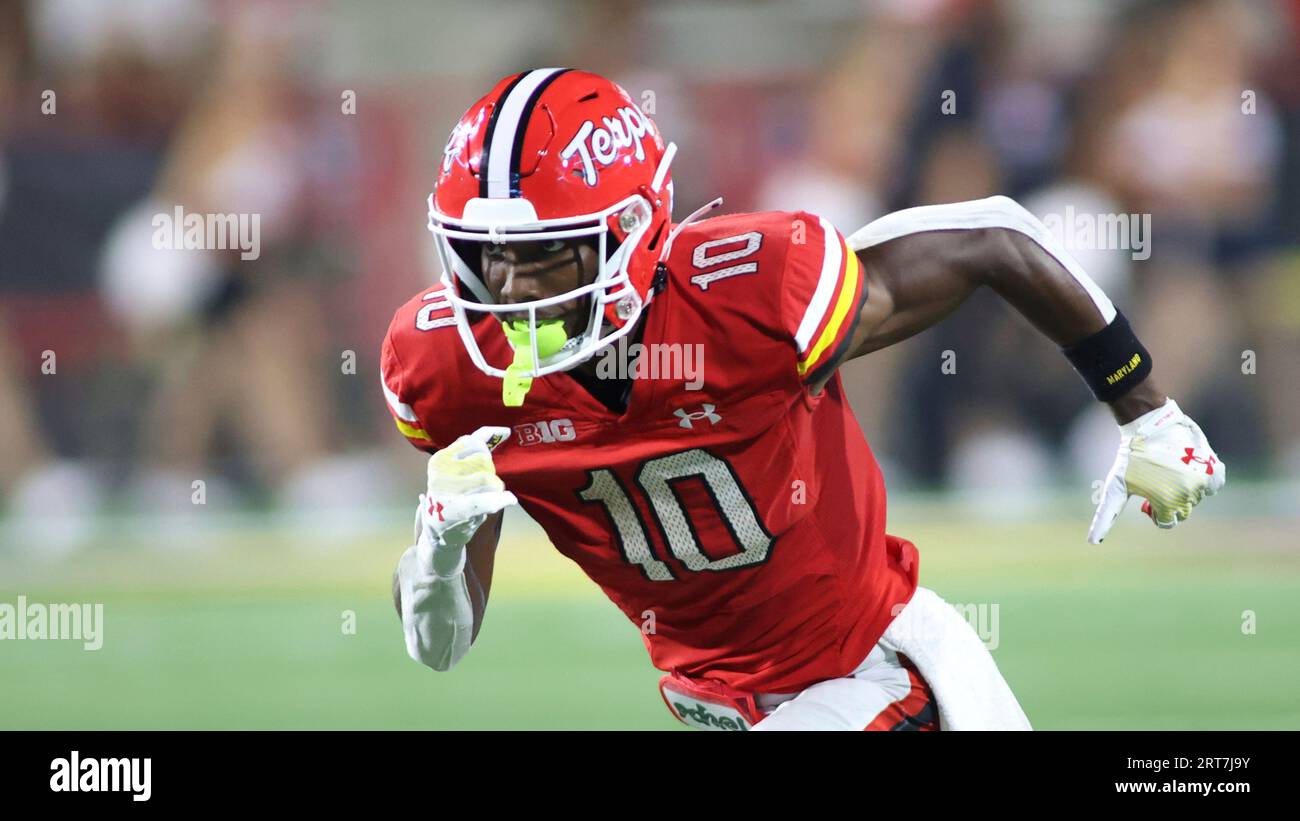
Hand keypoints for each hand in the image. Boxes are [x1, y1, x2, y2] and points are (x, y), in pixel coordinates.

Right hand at [416, 426, 516, 575]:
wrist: (438, 530)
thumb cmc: (453, 494)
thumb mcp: (457, 467)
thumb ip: (476, 447)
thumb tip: (503, 431)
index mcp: (440, 459)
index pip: (471, 440)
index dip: (490, 438)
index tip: (504, 436)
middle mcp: (441, 472)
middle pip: (483, 459)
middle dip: (489, 471)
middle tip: (482, 485)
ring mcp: (448, 491)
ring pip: (487, 478)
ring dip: (494, 488)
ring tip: (484, 497)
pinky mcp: (458, 510)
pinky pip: (484, 501)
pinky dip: (499, 500)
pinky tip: (509, 499)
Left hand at [1088, 399, 1224, 543]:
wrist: (1149, 425)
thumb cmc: (1130, 457)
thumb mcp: (1116, 487)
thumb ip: (1107, 516)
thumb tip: (1091, 542)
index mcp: (1167, 503)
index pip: (1166, 522)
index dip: (1154, 512)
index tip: (1146, 498)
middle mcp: (1189, 494)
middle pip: (1183, 511)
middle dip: (1169, 501)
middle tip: (1156, 482)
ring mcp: (1203, 480)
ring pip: (1197, 497)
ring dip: (1185, 489)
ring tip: (1169, 471)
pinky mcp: (1214, 466)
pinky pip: (1214, 485)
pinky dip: (1204, 480)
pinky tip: (1188, 468)